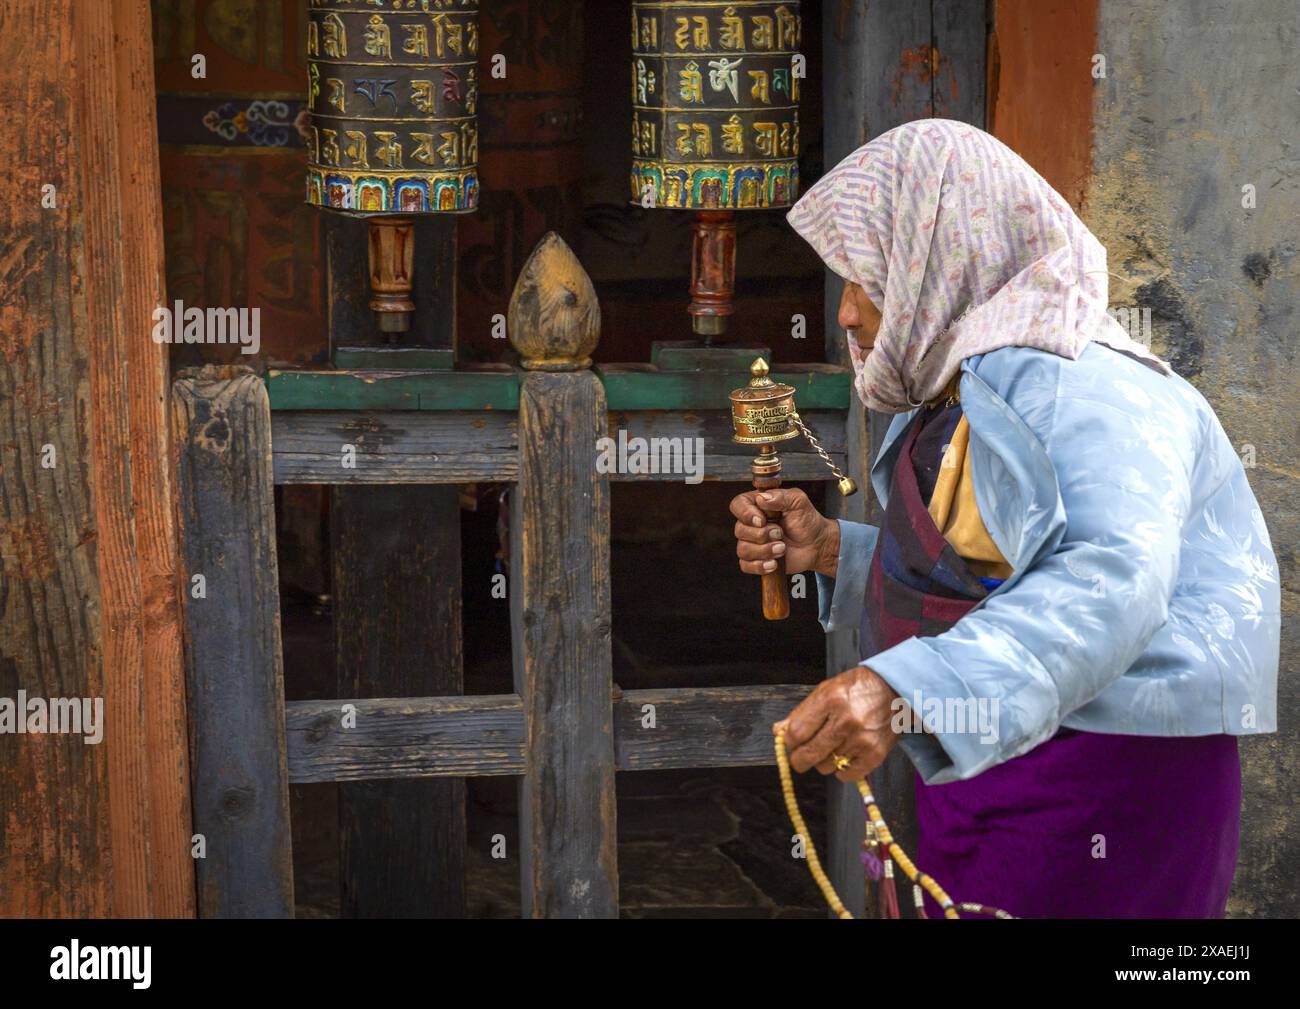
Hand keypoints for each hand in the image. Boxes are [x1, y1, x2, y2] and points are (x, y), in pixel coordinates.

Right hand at [729, 487, 839, 577]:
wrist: (816, 544)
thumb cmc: (806, 520)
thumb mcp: (798, 501)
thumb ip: (781, 496)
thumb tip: (761, 498)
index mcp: (757, 506)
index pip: (738, 505)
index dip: (745, 514)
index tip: (761, 520)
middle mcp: (751, 524)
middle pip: (739, 530)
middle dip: (762, 535)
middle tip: (780, 533)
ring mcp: (752, 543)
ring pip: (743, 550)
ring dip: (764, 551)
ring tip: (782, 548)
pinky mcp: (755, 560)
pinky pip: (745, 565)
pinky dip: (760, 566)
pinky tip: (774, 563)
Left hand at [774, 666, 901, 781]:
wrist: (894, 690)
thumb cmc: (856, 689)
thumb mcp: (825, 691)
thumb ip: (801, 713)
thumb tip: (778, 732)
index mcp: (830, 700)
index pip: (797, 733)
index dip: (788, 743)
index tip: (790, 744)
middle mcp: (846, 720)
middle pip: (809, 753)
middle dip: (799, 760)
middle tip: (800, 758)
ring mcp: (862, 739)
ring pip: (826, 766)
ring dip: (824, 761)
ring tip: (832, 748)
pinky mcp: (876, 753)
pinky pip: (848, 775)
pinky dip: (842, 772)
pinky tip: (844, 759)